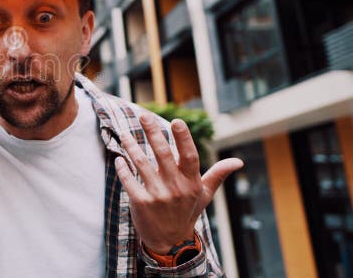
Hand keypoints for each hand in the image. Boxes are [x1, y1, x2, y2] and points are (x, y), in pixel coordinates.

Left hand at [115, 113, 242, 253]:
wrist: (170, 242)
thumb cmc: (187, 212)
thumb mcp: (204, 195)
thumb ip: (218, 175)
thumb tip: (238, 162)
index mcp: (191, 182)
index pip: (189, 156)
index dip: (183, 139)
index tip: (176, 121)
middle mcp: (175, 188)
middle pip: (162, 154)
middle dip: (153, 133)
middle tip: (144, 115)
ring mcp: (157, 195)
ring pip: (142, 164)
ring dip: (131, 146)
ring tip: (125, 133)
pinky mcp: (140, 203)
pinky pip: (129, 181)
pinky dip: (122, 168)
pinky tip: (119, 158)